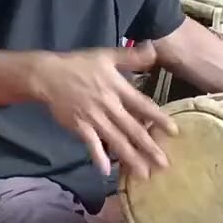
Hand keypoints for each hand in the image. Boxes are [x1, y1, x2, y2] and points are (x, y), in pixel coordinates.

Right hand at [29, 42, 177, 179]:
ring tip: (144, 174)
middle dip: (149, 148)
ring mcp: (94, 118)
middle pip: (132, 129)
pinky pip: (91, 144)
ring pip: (116, 140)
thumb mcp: (106, 55)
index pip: (142, 105)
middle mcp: (109, 105)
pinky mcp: (79, 126)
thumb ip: (131, 56)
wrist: (48, 75)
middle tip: (164, 165)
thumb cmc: (79, 64)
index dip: (158, 118)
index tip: (174, 132)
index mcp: (117, 88)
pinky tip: (106, 171)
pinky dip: (98, 157)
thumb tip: (154, 48)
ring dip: (130, 158)